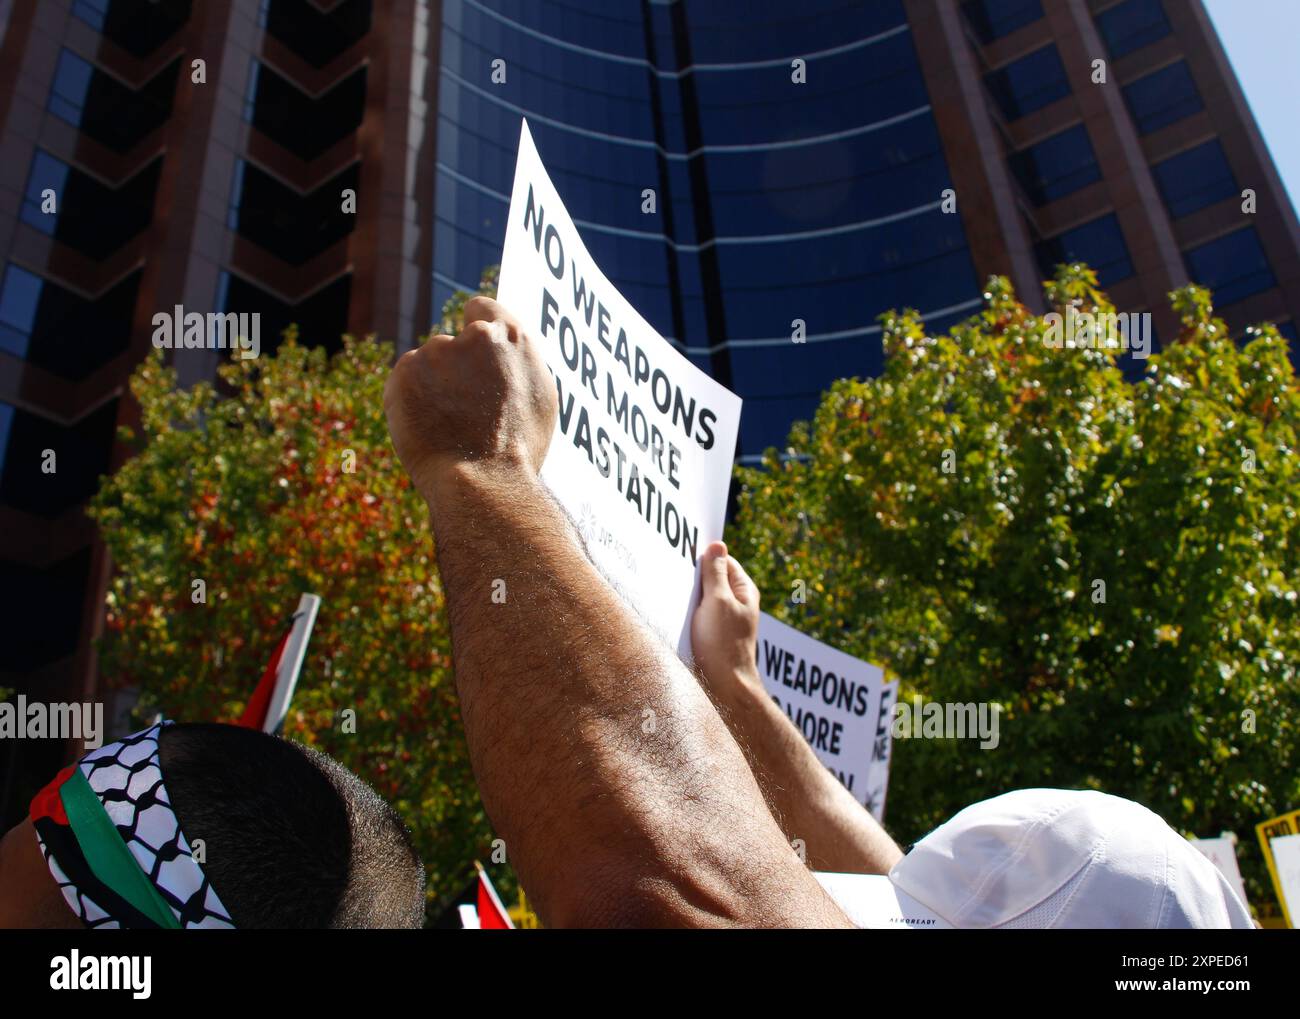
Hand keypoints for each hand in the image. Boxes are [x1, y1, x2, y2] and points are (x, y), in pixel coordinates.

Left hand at [384, 297, 557, 500]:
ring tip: (447, 428)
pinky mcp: (405, 371)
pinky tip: (427, 430)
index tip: (468, 351)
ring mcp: (437, 351)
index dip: (473, 329)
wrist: (484, 481)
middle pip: (451, 344)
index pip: (481, 309)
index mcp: (513, 337)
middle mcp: (475, 335)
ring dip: (430, 389)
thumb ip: (518, 366)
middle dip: (450, 370)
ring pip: (426, 367)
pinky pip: (403, 384)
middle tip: (461, 410)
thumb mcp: (538, 400)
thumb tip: (504, 356)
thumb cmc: (518, 451)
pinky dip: (409, 403)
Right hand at [691, 541, 762, 702]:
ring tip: (675, 600)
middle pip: (712, 577)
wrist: (724, 686)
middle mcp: (737, 601)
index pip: (722, 559)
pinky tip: (677, 616)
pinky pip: (699, 613)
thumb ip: (715, 572)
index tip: (683, 560)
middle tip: (676, 580)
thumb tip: (716, 545)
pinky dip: (689, 612)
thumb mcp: (717, 601)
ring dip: (689, 596)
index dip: (704, 558)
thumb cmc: (723, 643)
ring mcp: (726, 617)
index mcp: (744, 589)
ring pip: (703, 596)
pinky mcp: (714, 632)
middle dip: (694, 577)